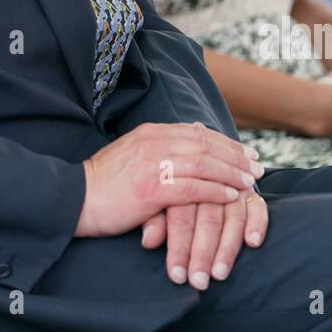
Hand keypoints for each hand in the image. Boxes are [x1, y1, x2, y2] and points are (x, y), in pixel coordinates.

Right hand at [76, 121, 263, 239]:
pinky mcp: (151, 189)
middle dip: (236, 156)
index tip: (246, 153)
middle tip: (258, 167)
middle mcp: (155, 142)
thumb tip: (188, 148)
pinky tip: (232, 196)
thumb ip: (159, 150)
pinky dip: (216, 190)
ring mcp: (153, 164)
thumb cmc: (103, 184)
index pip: (198, 133)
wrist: (73, 198)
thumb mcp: (132, 155)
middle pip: (206, 145)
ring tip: (251, 183)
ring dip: (232, 173)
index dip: (226, 143)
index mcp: (151, 132)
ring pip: (205, 164)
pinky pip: (193, 188)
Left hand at [139, 189, 268, 287]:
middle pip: (208, 217)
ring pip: (233, 214)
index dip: (179, 248)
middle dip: (203, 253)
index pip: (182, 216)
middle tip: (198, 281)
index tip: (177, 275)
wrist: (185, 167)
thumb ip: (153, 220)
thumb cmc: (161, 193)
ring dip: (228, 247)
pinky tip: (253, 242)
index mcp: (181, 180)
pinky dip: (257, 223)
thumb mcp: (151, 203)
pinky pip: (257, 206)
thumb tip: (149, 241)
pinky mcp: (249, 190)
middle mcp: (208, 180)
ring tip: (220, 274)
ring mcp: (231, 183)